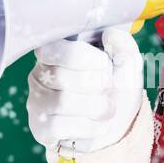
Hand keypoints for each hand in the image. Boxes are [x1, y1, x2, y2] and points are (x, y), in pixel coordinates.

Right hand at [27, 26, 144, 154]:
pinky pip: (61, 126)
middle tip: (109, 88)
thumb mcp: (126, 64)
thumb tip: (109, 34)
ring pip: (63, 101)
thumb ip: (123, 45)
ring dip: (97, 106)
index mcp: (55, 51)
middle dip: (97, 84)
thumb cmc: (116, 88)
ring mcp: (37, 102)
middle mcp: (39, 74)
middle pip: (62, 76)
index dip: (85, 57)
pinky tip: (100, 124)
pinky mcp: (41, 128)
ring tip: (108, 108)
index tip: (105, 63)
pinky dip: (90, 127)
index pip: (55, 48)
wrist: (117, 126)